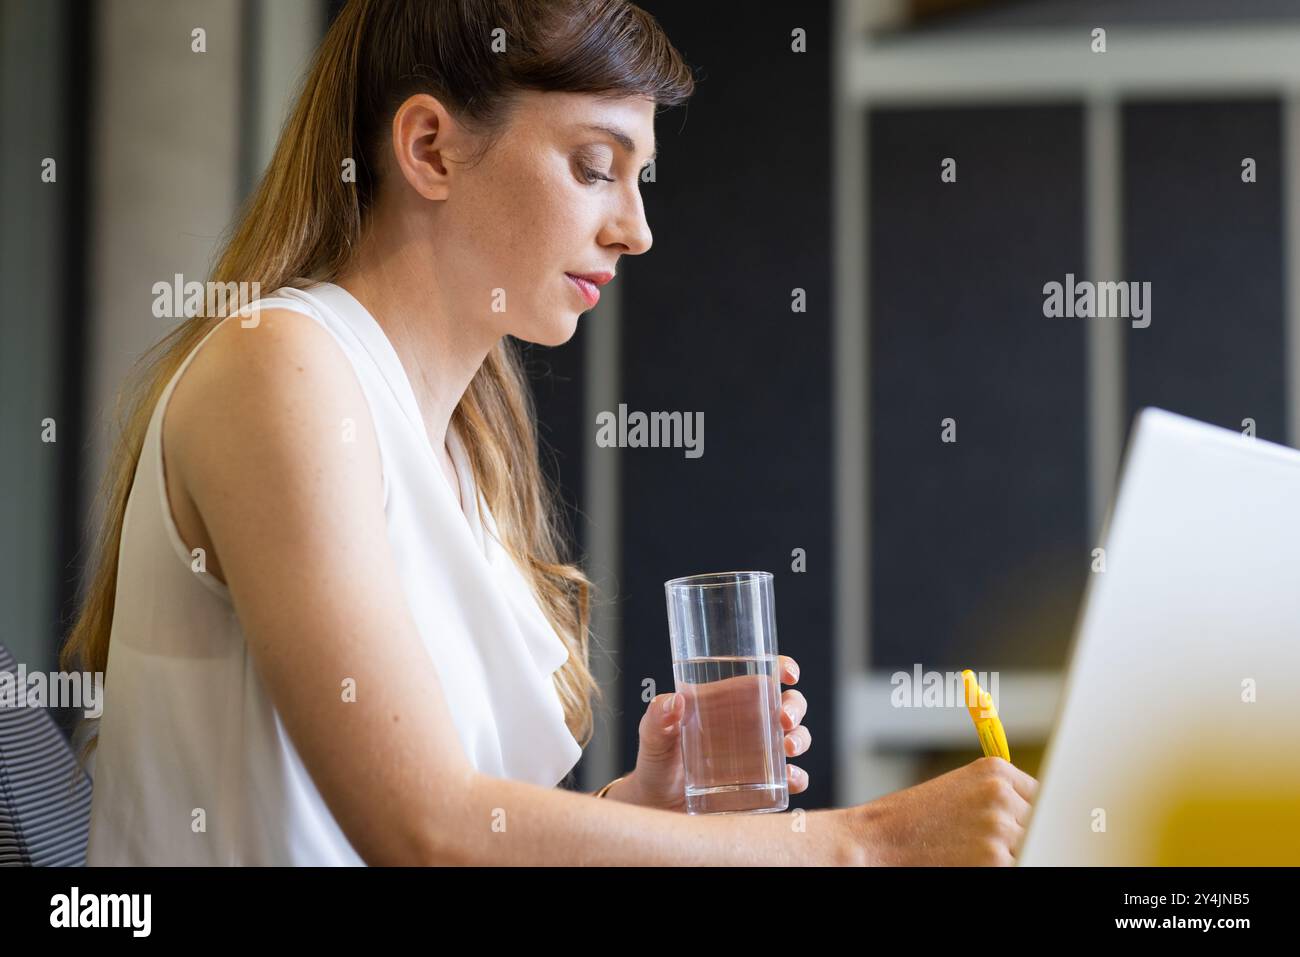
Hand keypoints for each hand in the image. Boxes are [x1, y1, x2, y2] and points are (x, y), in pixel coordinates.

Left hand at [616, 655, 811, 811]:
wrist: (657, 806)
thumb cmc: (657, 762)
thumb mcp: (652, 736)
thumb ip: (657, 718)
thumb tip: (673, 701)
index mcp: (727, 702)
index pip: (762, 676)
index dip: (782, 668)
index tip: (788, 674)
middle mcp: (749, 725)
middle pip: (787, 704)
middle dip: (795, 707)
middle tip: (784, 718)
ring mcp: (759, 755)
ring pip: (796, 737)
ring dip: (801, 738)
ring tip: (787, 748)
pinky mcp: (762, 785)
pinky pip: (791, 778)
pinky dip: (797, 777)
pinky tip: (789, 778)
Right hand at [846, 757, 1037, 864]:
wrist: (875, 841)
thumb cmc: (914, 822)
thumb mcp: (960, 792)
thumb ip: (1002, 798)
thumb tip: (1042, 819)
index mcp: (996, 771)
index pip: (1046, 797)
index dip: (1039, 818)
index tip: (1039, 830)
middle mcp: (1001, 795)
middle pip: (1043, 824)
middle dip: (1026, 839)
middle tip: (991, 844)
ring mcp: (1000, 828)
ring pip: (1034, 848)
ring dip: (1014, 856)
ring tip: (976, 854)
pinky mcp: (996, 860)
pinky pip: (1022, 864)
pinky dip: (1003, 867)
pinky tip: (974, 863)